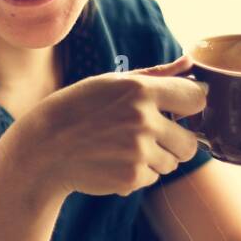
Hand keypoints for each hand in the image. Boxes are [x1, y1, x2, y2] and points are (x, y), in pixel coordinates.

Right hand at [18, 55, 207, 196]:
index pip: (197, 98)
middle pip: (190, 141)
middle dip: (174, 141)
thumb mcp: (110, 83)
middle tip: (146, 136)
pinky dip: (137, 173)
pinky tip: (112, 162)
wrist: (43, 149)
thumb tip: (190, 62)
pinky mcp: (131, 177)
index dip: (189, 105)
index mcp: (141, 90)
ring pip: (172, 162)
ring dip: (154, 158)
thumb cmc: (77, 110)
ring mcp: (138, 152)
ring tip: (122, 149)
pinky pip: (153, 178)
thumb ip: (155, 75)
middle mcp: (143, 120)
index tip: (177, 110)